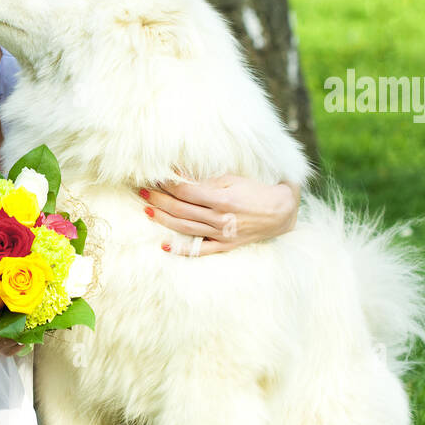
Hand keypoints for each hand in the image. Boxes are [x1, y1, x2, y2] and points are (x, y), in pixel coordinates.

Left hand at [137, 175, 299, 256]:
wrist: (282, 212)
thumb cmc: (257, 191)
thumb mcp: (234, 179)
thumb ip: (207, 180)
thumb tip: (181, 174)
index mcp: (222, 199)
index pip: (186, 192)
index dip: (167, 185)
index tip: (154, 178)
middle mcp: (219, 219)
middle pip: (181, 209)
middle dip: (159, 200)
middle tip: (142, 192)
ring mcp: (221, 234)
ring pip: (185, 227)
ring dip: (163, 219)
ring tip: (147, 211)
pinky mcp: (225, 246)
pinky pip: (200, 250)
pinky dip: (181, 249)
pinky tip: (164, 245)